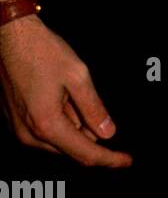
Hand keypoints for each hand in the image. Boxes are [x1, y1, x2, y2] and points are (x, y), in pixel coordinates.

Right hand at [0, 15, 132, 166]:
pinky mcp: (14, 121)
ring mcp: (19, 129)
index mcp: (47, 125)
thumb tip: (108, 133)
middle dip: (88, 130)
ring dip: (72, 121)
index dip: (109, 158)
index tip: (127, 160)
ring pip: (58, 139)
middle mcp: (30, 134)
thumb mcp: (78, 75)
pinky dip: (58, 117)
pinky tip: (56, 91)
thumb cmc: (42, 51)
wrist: (10, 37)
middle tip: (84, 95)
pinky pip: (44, 130)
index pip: (85, 153)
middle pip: (72, 147)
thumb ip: (94, 108)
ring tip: (66, 87)